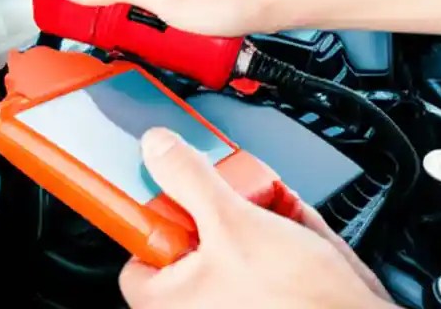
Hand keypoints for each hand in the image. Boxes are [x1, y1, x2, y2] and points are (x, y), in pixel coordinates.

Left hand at [120, 128, 394, 308]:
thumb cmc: (302, 303)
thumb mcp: (235, 224)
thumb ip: (190, 180)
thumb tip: (157, 149)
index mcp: (166, 303)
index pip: (138, 245)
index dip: (156, 211)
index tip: (169, 183)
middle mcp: (195, 308)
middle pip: (190, 236)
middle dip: (221, 208)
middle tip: (236, 195)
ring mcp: (233, 304)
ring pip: (232, 243)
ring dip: (256, 218)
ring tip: (275, 213)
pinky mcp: (268, 300)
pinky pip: (263, 258)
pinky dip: (279, 237)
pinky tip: (295, 229)